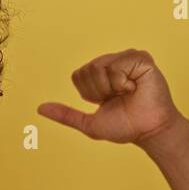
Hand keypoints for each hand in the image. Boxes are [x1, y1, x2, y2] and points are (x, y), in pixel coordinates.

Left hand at [37, 48, 182, 144]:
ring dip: (111, 87)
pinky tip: (135, 87)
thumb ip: (65, 114)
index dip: (89, 94)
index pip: (78, 76)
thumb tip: (40, 109)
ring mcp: (128, 58)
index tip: (107, 102)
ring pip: (99, 66)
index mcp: (101, 73)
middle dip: (99, 91)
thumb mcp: (89, 122)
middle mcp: (114, 62)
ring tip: (127, 92)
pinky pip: (117, 66)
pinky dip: (122, 82)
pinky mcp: (141, 58)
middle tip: (118, 97)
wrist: (148, 131)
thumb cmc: (125, 126)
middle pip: (87, 69)